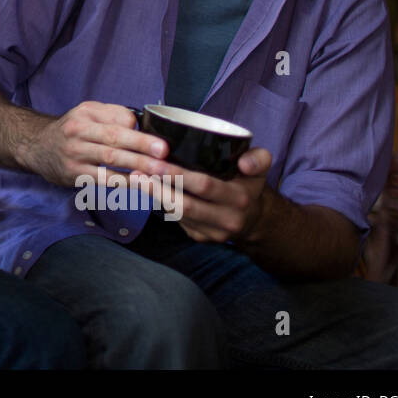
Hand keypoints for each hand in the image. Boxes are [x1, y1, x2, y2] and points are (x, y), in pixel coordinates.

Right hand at [15, 101, 169, 187]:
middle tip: (165, 153)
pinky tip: (141, 185)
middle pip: (114, 137)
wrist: (36, 147)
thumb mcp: (86, 114)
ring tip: (160, 171)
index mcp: (86, 113)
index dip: (140, 129)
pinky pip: (103, 179)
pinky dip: (124, 181)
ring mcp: (74, 153)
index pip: (117, 118)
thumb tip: (141, 124)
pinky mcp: (74, 174)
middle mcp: (78, 131)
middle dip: (142, 145)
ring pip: (111, 159)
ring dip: (138, 165)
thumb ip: (112, 115)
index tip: (163, 139)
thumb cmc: (71, 131)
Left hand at [135, 147, 271, 242]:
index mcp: (239, 199)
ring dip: (154, 196)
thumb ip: (258, 159)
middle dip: (158, 188)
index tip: (156, 162)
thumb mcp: (261, 166)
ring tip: (136, 178)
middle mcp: (227, 219)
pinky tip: (148, 190)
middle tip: (138, 171)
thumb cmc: (249, 184)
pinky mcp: (201, 238)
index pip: (203, 186)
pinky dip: (161, 204)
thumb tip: (243, 163)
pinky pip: (177, 220)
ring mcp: (212, 233)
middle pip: (185, 205)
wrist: (255, 218)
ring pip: (178, 215)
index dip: (178, 175)